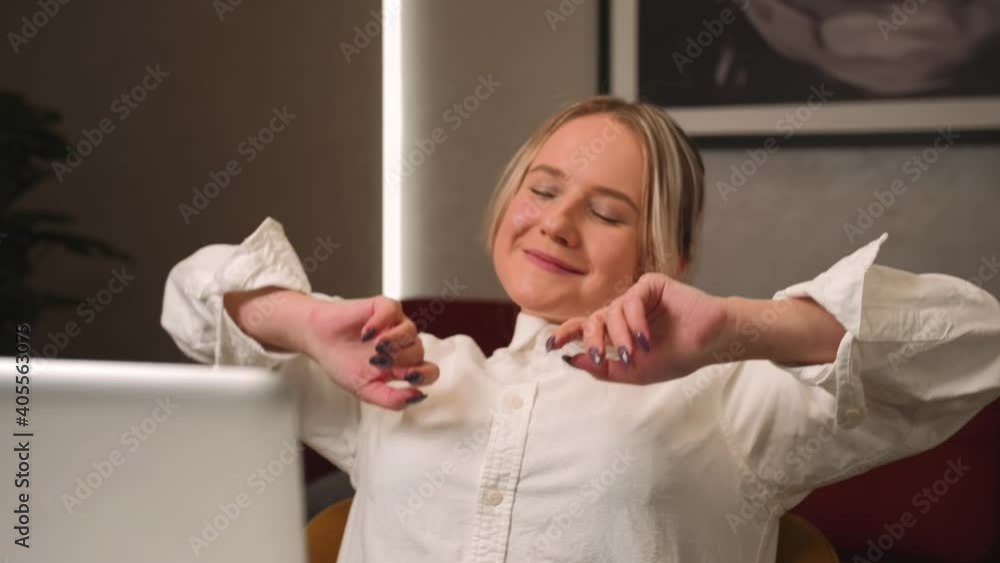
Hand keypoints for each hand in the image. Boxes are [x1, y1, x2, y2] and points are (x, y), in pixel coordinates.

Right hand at [302, 295, 438, 409]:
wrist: (318, 341)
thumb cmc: (342, 364)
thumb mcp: (365, 390)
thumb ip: (391, 399)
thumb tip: (418, 397)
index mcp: (402, 366)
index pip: (429, 371)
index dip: (424, 376)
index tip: (406, 378)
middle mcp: (402, 345)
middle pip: (419, 353)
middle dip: (399, 360)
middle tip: (375, 363)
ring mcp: (394, 325)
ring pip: (410, 332)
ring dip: (393, 342)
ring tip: (375, 348)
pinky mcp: (383, 307)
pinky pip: (393, 310)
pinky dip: (380, 322)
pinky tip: (365, 333)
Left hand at [550, 273, 728, 384]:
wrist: (710, 342)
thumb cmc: (677, 356)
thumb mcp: (634, 372)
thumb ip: (603, 368)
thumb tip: (570, 360)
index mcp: (618, 331)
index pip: (585, 328)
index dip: (566, 334)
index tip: (551, 347)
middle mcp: (623, 312)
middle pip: (593, 320)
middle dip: (593, 340)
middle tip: (598, 356)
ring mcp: (635, 297)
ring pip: (612, 312)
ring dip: (620, 336)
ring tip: (636, 353)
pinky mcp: (650, 284)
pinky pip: (630, 300)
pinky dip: (634, 320)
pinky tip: (646, 337)